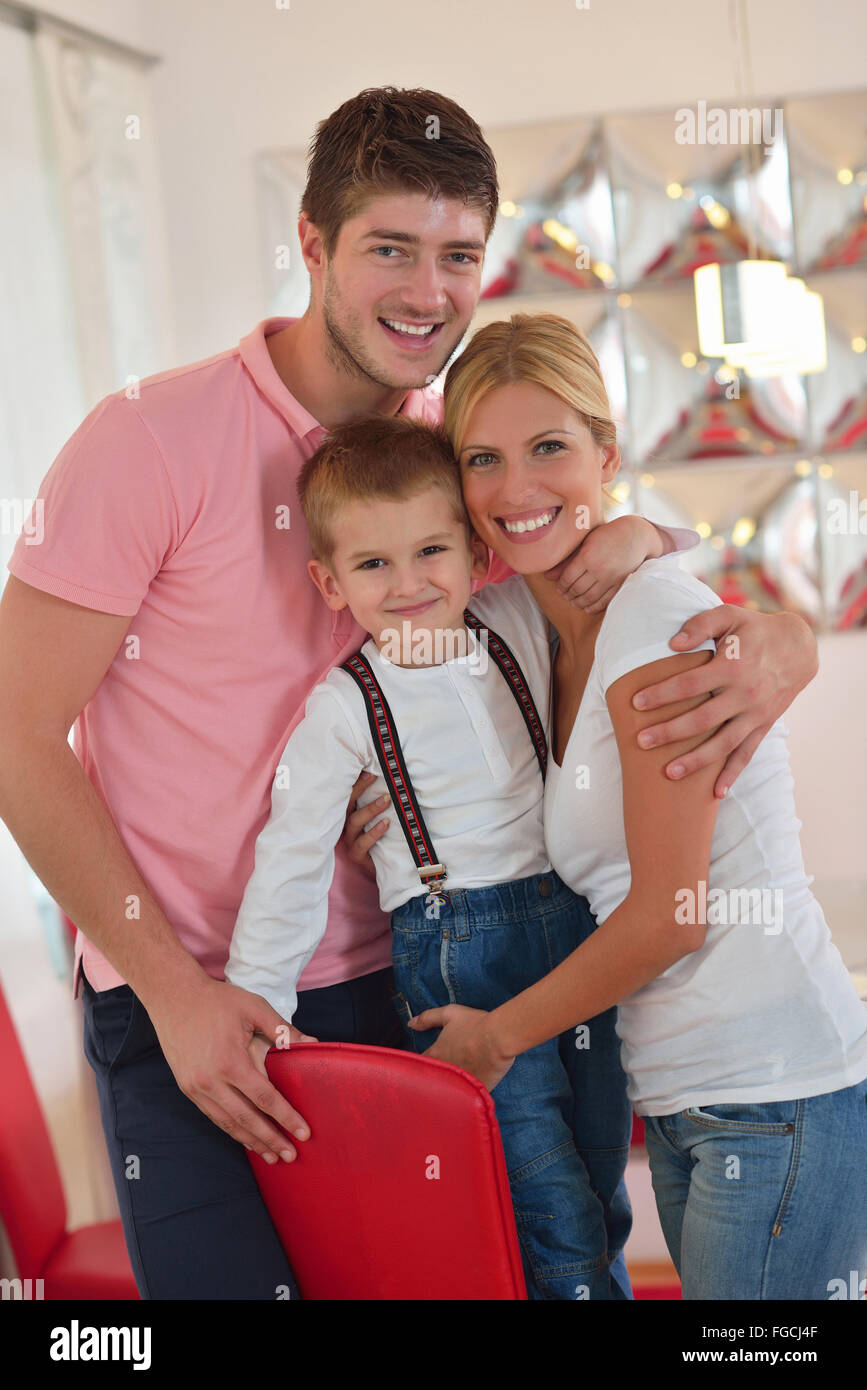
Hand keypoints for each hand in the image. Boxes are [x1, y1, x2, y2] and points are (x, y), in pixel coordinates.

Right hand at [146, 974, 316, 1163]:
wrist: (173, 997)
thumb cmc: (217, 1000)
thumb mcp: (254, 1007)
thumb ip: (282, 1030)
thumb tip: (312, 1044)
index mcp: (230, 1061)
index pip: (264, 1098)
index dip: (285, 1117)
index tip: (303, 1133)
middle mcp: (211, 1080)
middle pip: (246, 1119)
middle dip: (270, 1139)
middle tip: (291, 1156)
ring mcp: (196, 1087)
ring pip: (227, 1123)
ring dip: (251, 1141)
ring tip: (271, 1156)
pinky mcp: (187, 1088)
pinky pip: (213, 1116)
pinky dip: (231, 1129)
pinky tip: (246, 1137)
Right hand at [338, 770, 389, 880]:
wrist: (386, 866)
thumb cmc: (384, 836)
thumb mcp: (383, 815)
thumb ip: (383, 799)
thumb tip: (396, 777)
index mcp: (349, 812)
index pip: (348, 793)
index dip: (355, 780)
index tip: (367, 767)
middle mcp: (346, 824)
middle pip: (347, 804)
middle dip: (359, 788)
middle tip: (374, 776)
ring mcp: (349, 840)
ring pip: (354, 822)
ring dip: (370, 809)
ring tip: (386, 800)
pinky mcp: (356, 855)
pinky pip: (362, 843)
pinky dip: (374, 833)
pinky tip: (386, 824)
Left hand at [407, 1003, 515, 1091]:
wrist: (499, 1038)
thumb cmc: (475, 1024)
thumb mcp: (449, 1014)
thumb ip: (428, 1018)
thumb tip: (411, 1023)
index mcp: (435, 1054)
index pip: (420, 1062)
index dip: (423, 1062)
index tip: (429, 1061)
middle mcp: (443, 1071)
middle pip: (432, 1079)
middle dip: (435, 1077)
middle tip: (444, 1072)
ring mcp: (457, 1083)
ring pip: (448, 1090)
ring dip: (449, 1087)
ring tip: (456, 1083)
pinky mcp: (472, 1092)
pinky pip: (465, 1098)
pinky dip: (465, 1095)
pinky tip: (469, 1091)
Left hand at [544, 516, 657, 613]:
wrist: (634, 536)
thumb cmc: (606, 536)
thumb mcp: (585, 543)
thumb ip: (567, 561)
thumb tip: (547, 576)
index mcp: (587, 556)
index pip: (567, 578)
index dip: (561, 586)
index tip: (559, 587)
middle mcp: (598, 569)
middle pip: (577, 589)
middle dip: (568, 595)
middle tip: (564, 595)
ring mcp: (610, 578)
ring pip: (589, 598)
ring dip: (578, 602)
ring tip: (573, 602)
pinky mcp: (620, 584)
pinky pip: (604, 601)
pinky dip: (593, 607)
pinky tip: (587, 607)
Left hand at [632, 606, 817, 797]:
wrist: (798, 648)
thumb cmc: (753, 630)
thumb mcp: (729, 615)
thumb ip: (700, 624)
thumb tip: (672, 643)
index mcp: (733, 666)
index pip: (690, 684)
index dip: (662, 693)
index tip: (636, 702)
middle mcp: (746, 694)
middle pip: (702, 719)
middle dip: (670, 732)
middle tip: (641, 741)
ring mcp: (756, 714)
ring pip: (723, 744)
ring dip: (696, 761)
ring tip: (668, 773)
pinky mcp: (764, 726)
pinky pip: (747, 754)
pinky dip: (733, 774)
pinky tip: (716, 793)